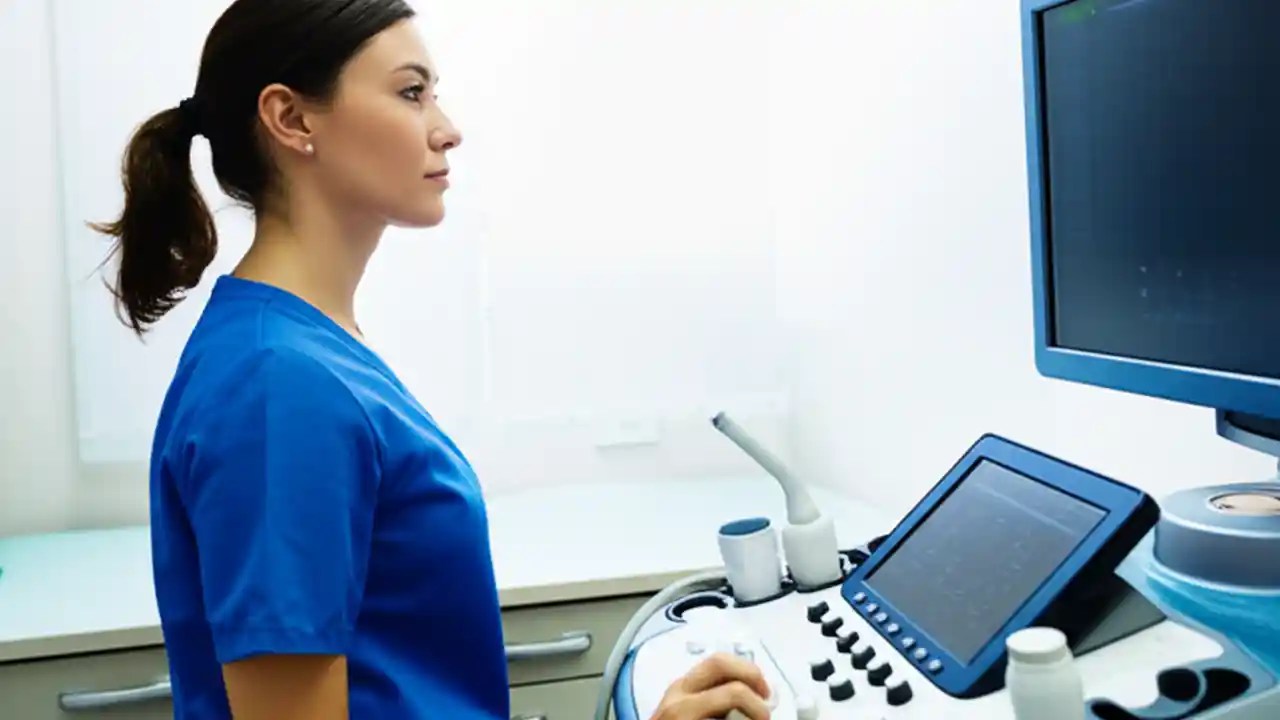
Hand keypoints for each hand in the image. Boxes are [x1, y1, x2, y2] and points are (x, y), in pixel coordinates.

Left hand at [648, 652, 772, 719]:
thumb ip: (731, 719)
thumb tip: (754, 715)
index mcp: (684, 709)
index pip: (733, 691)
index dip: (757, 706)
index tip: (766, 719)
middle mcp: (677, 691)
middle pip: (720, 662)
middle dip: (751, 675)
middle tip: (765, 697)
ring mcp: (674, 687)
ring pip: (713, 662)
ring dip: (740, 673)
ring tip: (755, 694)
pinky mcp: (674, 690)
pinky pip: (705, 674)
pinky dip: (726, 679)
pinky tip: (736, 697)